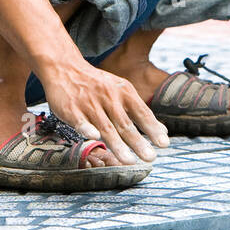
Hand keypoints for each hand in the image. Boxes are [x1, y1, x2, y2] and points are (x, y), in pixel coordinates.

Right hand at [39, 58, 168, 164]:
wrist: (65, 68)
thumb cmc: (97, 84)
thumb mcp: (121, 90)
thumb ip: (139, 110)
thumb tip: (162, 130)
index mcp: (123, 92)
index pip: (142, 113)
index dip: (153, 129)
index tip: (164, 144)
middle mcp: (108, 97)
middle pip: (125, 124)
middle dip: (138, 142)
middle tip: (151, 158)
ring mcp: (89, 104)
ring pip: (106, 127)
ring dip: (118, 145)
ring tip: (130, 161)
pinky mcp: (71, 109)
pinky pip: (80, 122)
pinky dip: (87, 129)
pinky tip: (94, 138)